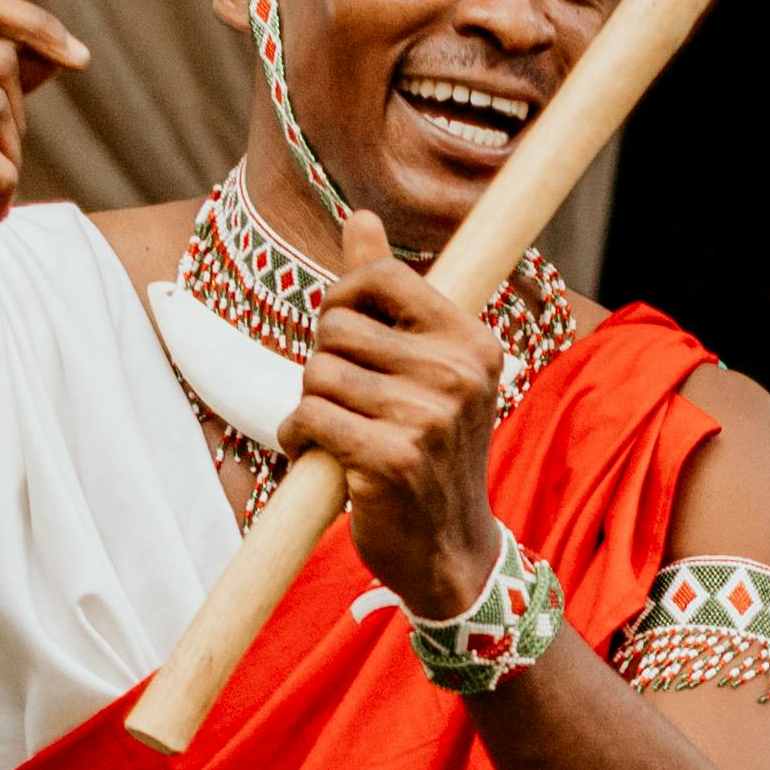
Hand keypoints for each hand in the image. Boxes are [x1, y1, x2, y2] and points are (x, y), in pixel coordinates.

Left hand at [285, 205, 512, 617]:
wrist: (450, 551)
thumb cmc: (430, 452)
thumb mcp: (427, 367)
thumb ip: (390, 292)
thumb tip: (360, 218)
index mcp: (471, 343)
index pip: (379, 279)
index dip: (342, 303)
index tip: (348, 341)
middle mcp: (457, 374)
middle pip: (335, 328)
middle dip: (323, 364)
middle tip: (350, 404)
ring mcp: (425, 417)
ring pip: (315, 373)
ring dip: (310, 406)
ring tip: (339, 435)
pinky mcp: (389, 458)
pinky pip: (307, 417)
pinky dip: (298, 439)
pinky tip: (324, 459)